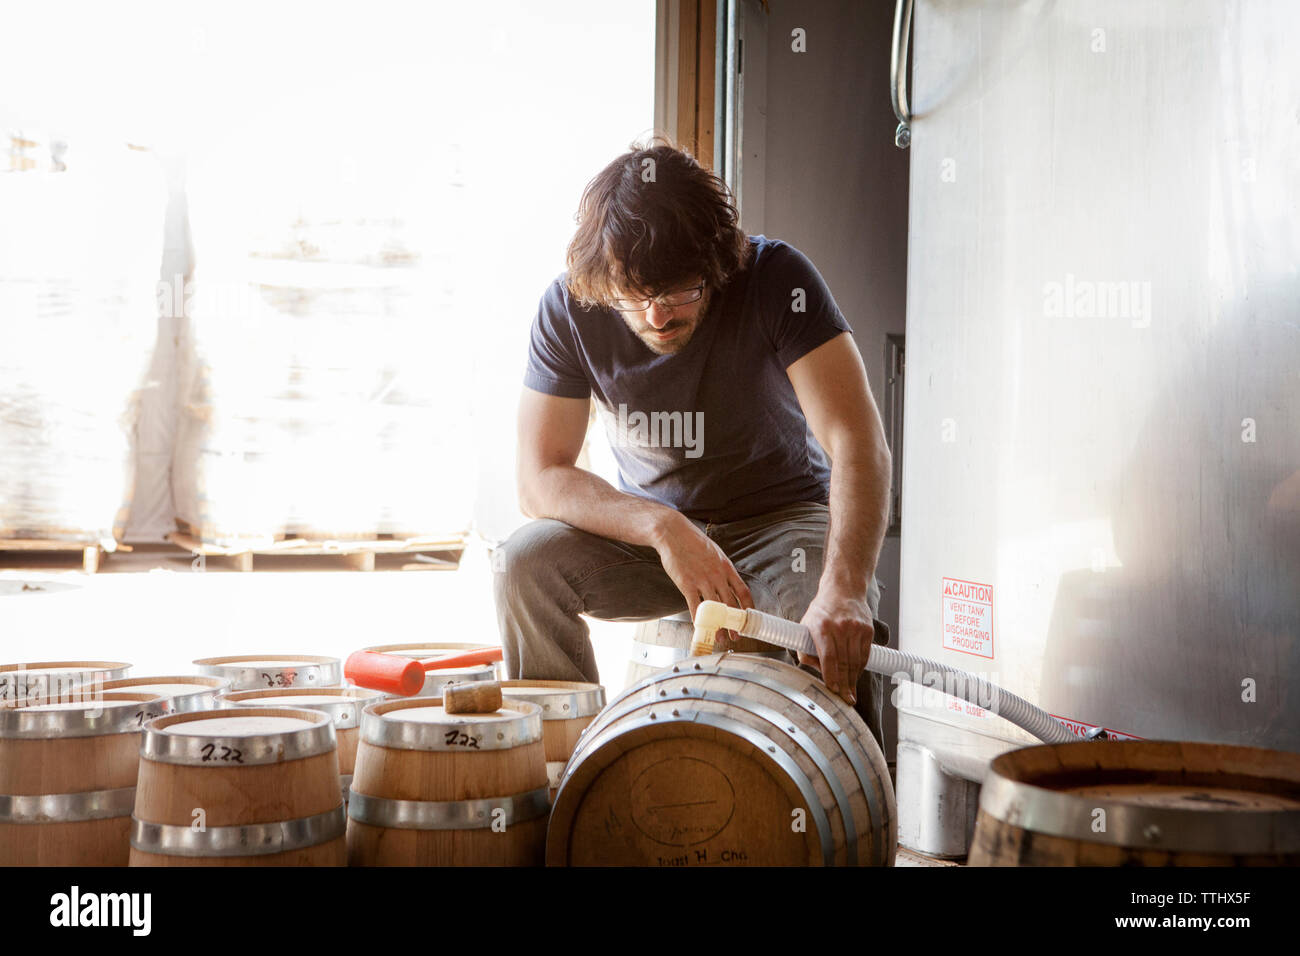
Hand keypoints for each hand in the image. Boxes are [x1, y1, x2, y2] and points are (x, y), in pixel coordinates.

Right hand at [653, 514, 753, 645]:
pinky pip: (695, 606)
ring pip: (714, 610)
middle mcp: (717, 575)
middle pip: (730, 604)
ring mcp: (702, 580)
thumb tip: (728, 583)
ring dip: (718, 627)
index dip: (748, 607)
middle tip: (736, 635)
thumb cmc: (693, 542)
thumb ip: (722, 569)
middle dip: (735, 623)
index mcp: (726, 567)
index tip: (750, 619)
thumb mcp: (715, 553)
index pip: (743, 591)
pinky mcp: (686, 584)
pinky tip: (700, 628)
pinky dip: (699, 620)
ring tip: (720, 638)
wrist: (673, 533)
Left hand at [797, 589, 873, 705]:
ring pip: (856, 661)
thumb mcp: (806, 625)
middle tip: (846, 700)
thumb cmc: (822, 611)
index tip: (833, 690)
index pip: (828, 657)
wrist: (844, 590)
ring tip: (850, 693)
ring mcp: (856, 628)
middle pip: (844, 663)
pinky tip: (855, 676)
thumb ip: (805, 649)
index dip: (831, 676)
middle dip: (844, 685)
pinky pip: (864, 655)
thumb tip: (816, 671)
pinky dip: (860, 668)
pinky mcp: (867, 630)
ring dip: (853, 680)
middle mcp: (840, 627)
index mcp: (821, 627)